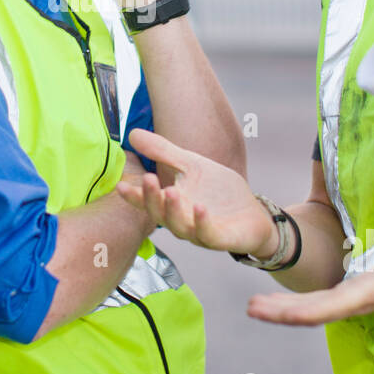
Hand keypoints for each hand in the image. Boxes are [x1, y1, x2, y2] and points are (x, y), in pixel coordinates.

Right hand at [115, 129, 274, 254]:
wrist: (253, 213)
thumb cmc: (218, 192)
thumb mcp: (191, 165)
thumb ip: (164, 152)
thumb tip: (132, 134)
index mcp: (172, 204)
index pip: (147, 202)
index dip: (133, 196)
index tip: (120, 185)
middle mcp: (182, 221)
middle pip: (161, 215)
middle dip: (153, 199)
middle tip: (148, 178)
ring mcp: (200, 232)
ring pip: (181, 227)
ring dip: (174, 211)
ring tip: (172, 192)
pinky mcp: (222, 239)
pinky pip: (208, 234)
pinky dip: (202, 222)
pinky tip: (200, 208)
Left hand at [246, 224, 373, 325]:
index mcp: (369, 290)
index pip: (331, 306)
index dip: (304, 311)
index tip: (280, 313)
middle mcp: (357, 299)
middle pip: (313, 313)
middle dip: (282, 312)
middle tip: (251, 308)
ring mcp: (353, 298)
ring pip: (312, 310)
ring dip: (283, 309)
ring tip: (254, 305)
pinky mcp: (350, 292)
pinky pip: (318, 303)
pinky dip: (295, 304)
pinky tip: (276, 300)